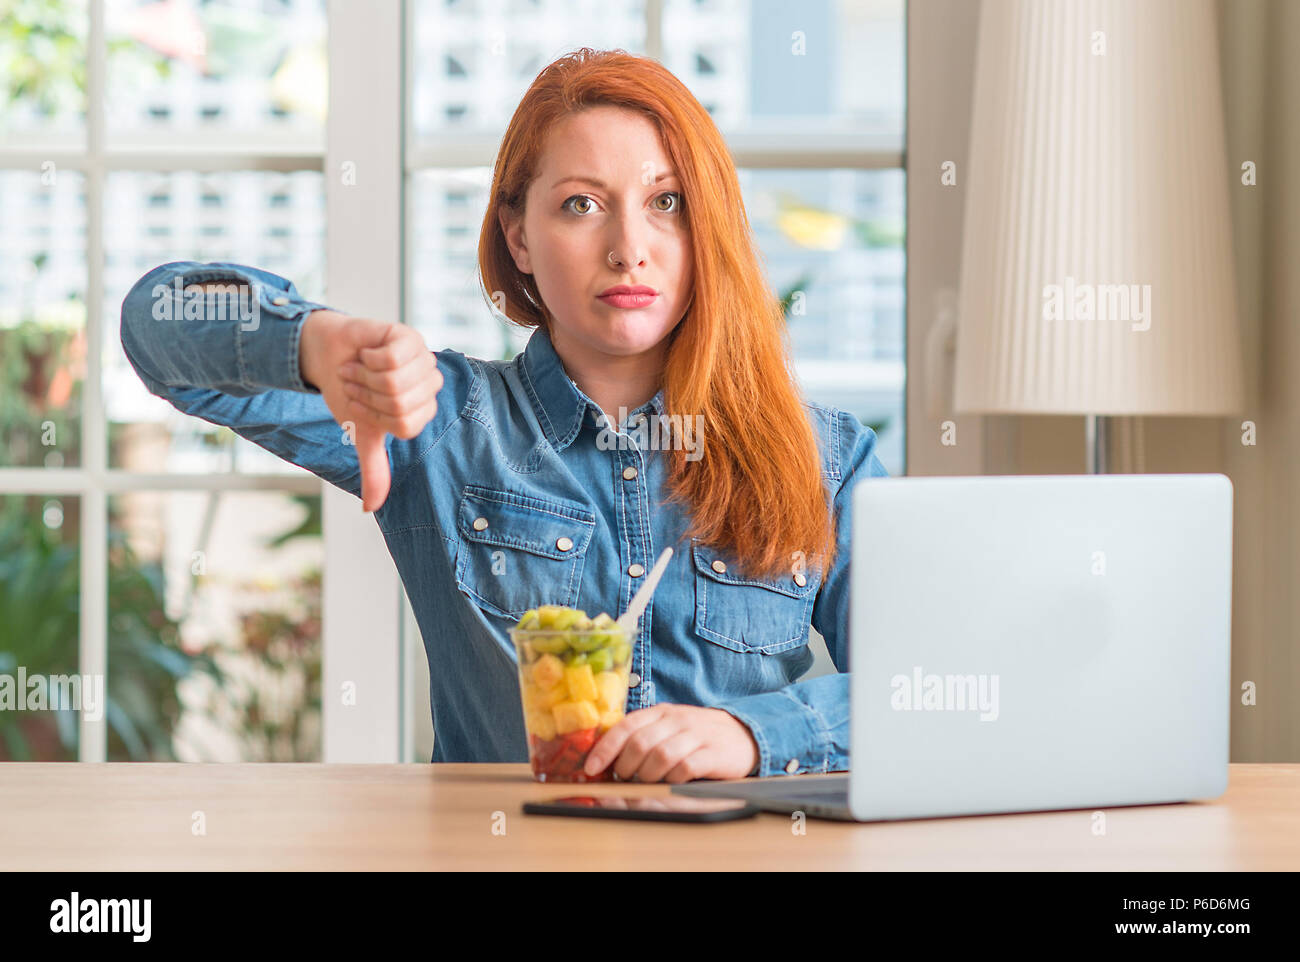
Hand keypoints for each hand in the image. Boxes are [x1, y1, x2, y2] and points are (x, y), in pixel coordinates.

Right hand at [300, 309, 441, 511]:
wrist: (328, 357)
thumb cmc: (348, 392)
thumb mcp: (361, 434)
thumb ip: (374, 467)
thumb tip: (370, 508)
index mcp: (423, 410)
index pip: (404, 425)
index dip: (374, 416)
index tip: (362, 405)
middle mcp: (429, 385)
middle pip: (400, 404)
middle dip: (367, 395)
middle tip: (358, 383)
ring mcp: (423, 359)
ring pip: (395, 381)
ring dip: (365, 376)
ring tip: (360, 368)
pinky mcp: (410, 338)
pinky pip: (392, 358)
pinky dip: (369, 357)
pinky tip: (367, 352)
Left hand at [582, 704, 759, 782]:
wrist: (743, 734)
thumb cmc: (697, 735)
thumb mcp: (668, 727)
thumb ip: (643, 736)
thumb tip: (607, 761)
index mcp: (660, 712)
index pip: (625, 726)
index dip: (605, 748)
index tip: (591, 768)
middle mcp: (677, 719)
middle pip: (640, 743)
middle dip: (626, 767)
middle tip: (625, 779)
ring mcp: (696, 735)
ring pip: (661, 756)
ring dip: (648, 775)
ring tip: (648, 782)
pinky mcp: (714, 753)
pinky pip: (686, 768)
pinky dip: (673, 779)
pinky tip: (672, 782)